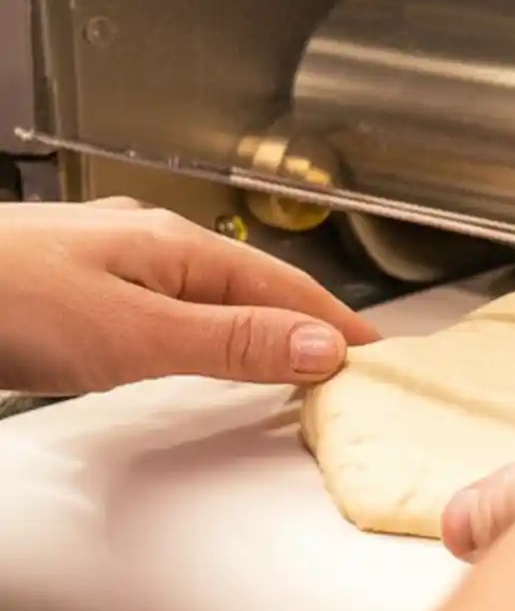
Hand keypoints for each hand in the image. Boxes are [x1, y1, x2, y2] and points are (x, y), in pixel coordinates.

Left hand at [0, 198, 378, 393]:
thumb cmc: (5, 299)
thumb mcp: (136, 331)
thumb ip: (232, 340)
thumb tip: (319, 345)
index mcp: (178, 247)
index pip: (288, 288)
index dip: (340, 324)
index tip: (380, 357)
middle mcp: (153, 246)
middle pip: (258, 285)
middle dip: (312, 322)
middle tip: (352, 363)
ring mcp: (119, 265)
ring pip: (217, 296)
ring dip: (265, 327)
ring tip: (300, 358)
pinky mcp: (87, 293)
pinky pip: (178, 309)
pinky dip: (216, 333)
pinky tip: (209, 346)